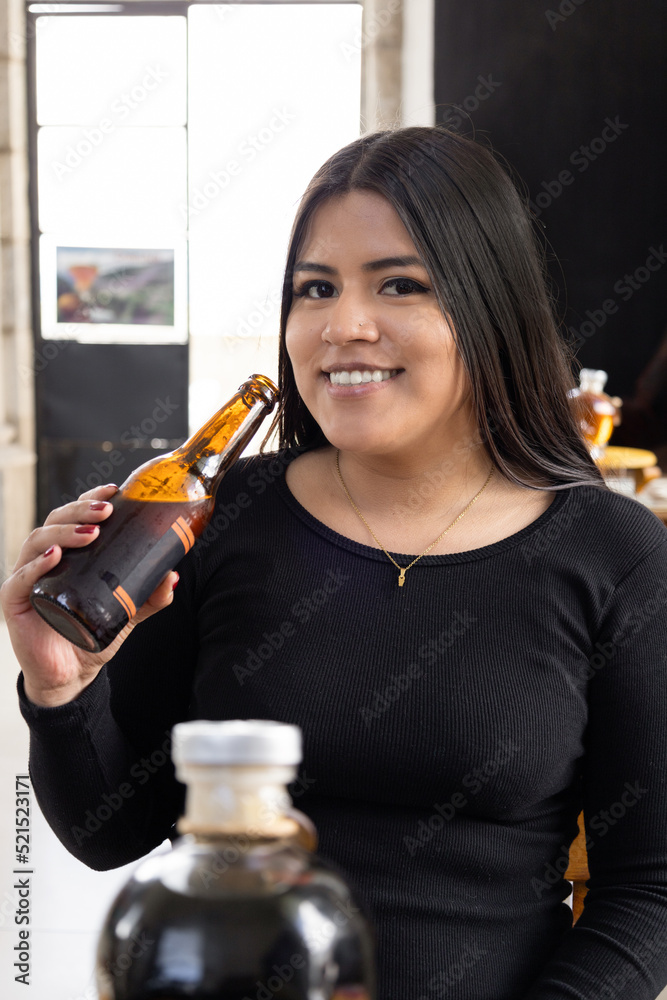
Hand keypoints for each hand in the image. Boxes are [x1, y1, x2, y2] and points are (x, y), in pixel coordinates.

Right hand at [0, 484, 178, 707]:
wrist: (71, 675)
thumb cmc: (92, 635)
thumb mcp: (127, 611)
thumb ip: (150, 595)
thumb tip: (172, 574)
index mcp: (69, 554)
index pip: (74, 516)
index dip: (90, 498)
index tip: (114, 490)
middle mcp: (45, 559)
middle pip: (56, 521)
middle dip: (80, 510)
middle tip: (106, 511)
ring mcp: (27, 578)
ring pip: (38, 542)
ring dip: (64, 532)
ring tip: (90, 532)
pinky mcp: (15, 601)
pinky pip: (20, 578)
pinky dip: (36, 565)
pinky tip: (54, 557)